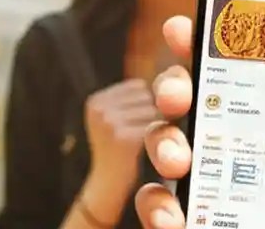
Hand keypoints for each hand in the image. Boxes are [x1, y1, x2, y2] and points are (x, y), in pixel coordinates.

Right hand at [79, 78, 160, 223]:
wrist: (107, 188)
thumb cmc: (118, 152)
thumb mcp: (113, 119)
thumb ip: (130, 100)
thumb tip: (168, 76)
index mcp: (96, 101)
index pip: (138, 86)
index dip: (146, 104)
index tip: (138, 123)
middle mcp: (100, 108)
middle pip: (148, 96)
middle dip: (152, 113)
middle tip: (141, 135)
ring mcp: (110, 122)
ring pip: (155, 111)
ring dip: (158, 125)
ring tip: (143, 143)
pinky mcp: (124, 138)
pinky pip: (157, 127)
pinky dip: (160, 138)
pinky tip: (149, 149)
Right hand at [135, 16, 264, 228]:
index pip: (255, 80)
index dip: (221, 44)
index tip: (199, 19)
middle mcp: (250, 164)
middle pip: (200, 104)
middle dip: (177, 82)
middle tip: (181, 85)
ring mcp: (220, 200)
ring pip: (170, 150)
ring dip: (163, 141)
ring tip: (181, 156)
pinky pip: (159, 212)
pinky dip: (156, 208)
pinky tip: (174, 214)